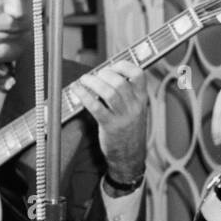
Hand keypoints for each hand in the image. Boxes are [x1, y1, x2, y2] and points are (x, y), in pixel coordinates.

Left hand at [72, 61, 147, 184]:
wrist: (130, 155)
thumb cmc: (129, 130)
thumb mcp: (135, 110)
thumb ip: (127, 93)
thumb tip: (106, 75)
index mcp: (142, 99)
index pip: (138, 74)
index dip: (124, 66)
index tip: (112, 65)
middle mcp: (135, 106)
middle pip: (119, 81)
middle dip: (104, 73)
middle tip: (94, 75)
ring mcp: (123, 116)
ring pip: (108, 92)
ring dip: (93, 82)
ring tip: (84, 80)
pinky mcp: (110, 126)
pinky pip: (96, 107)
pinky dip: (84, 96)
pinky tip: (78, 91)